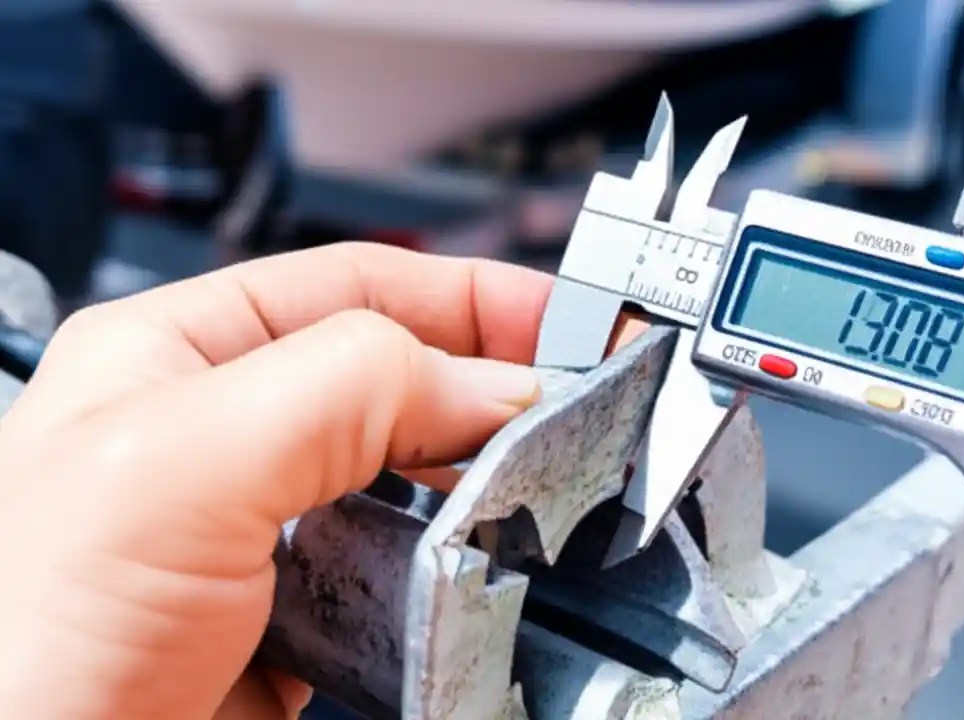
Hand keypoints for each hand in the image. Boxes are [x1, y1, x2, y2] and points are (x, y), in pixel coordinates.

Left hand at [0, 243, 570, 718]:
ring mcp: (269, 533)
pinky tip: (485, 574)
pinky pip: (411, 574)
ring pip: (417, 479)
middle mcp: (226, 434)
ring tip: (545, 490)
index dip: (475, 296)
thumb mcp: (183, 459)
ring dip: (488, 484)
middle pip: (403, 379)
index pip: (360, 286)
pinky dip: (463, 572)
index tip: (575, 324)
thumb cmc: (23, 644)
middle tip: (582, 411)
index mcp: (179, 354)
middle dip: (497, 389)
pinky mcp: (304, 620)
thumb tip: (495, 384)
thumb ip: (348, 387)